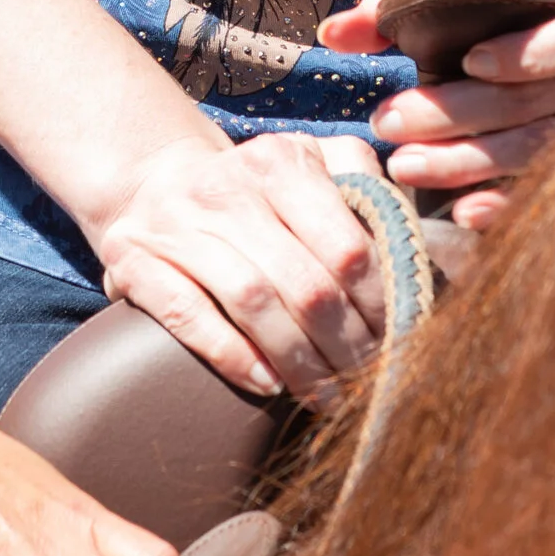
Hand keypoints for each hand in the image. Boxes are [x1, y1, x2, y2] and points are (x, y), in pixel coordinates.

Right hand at [90, 128, 380, 405]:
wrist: (149, 180)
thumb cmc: (252, 191)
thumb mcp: (309, 168)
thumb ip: (366, 193)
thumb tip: (420, 253)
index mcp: (283, 161)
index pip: (348, 245)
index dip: (379, 304)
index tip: (399, 341)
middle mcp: (227, 186)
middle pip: (305, 281)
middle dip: (344, 344)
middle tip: (367, 381)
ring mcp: (176, 224)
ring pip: (253, 301)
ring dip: (298, 360)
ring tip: (326, 394)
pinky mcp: (135, 261)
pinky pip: (189, 315)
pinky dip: (233, 355)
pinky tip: (268, 384)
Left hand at [320, 0, 554, 230]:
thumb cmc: (527, 5)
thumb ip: (406, 6)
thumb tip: (333, 32)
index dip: (530, 54)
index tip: (472, 60)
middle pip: (532, 102)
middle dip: (459, 112)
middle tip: (388, 118)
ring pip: (534, 150)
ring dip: (468, 161)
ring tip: (403, 165)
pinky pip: (544, 190)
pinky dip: (506, 203)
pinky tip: (463, 214)